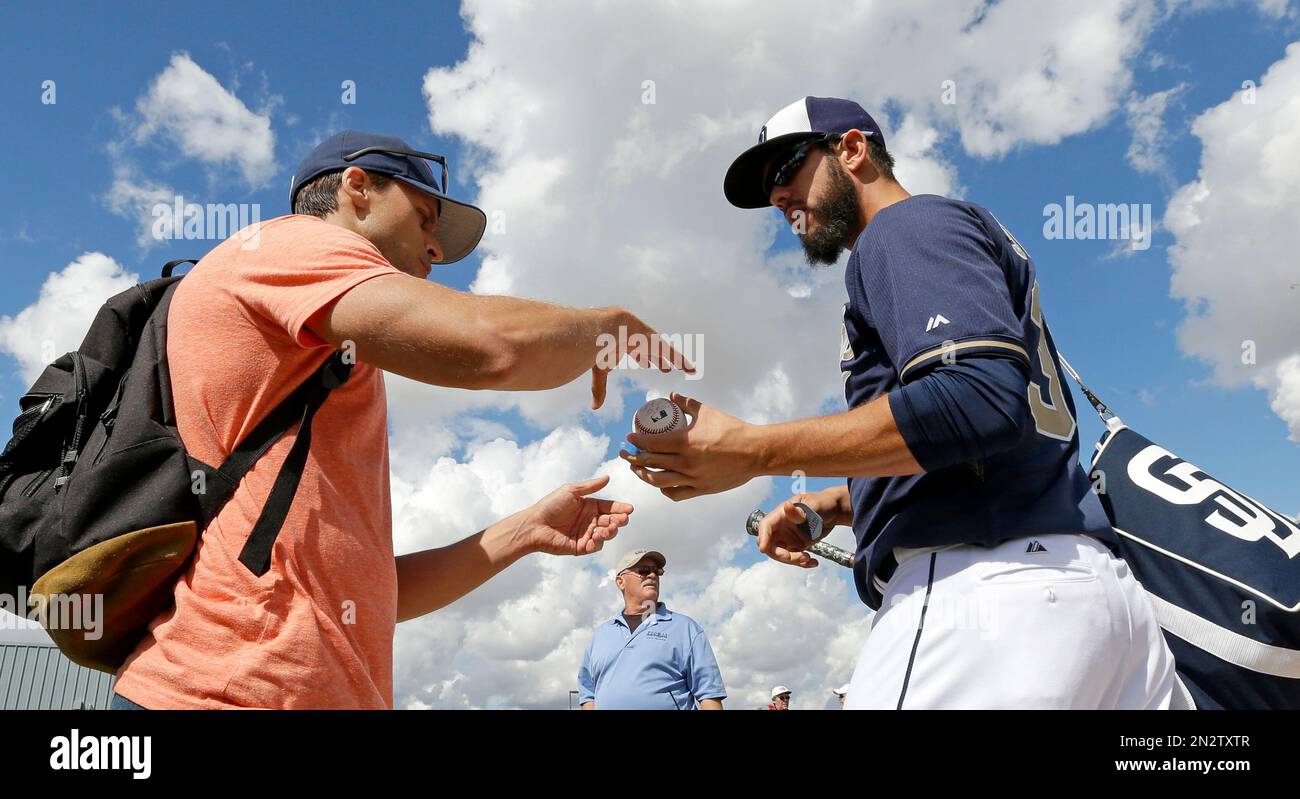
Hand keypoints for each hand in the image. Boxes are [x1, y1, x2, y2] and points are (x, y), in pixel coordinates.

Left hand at [520, 475, 632, 555]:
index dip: (620, 508)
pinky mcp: (581, 547)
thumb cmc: (550, 506)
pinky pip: (595, 546)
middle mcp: (590, 520)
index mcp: (589, 506)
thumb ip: (590, 487)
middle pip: (611, 521)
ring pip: (606, 534)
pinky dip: (598, 542)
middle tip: (622, 519)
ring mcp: (586, 534)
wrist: (535, 525)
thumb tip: (607, 477)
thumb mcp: (570, 491)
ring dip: (610, 531)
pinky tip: (595, 536)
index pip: (610, 507)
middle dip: (619, 520)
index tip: (629, 509)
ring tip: (608, 528)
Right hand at [590, 310, 695, 409]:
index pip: (636, 352)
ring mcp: (651, 342)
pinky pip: (675, 355)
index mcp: (626, 345)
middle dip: (658, 360)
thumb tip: (594, 408)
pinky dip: (684, 362)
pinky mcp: (660, 344)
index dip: (641, 358)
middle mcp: (640, 342)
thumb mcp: (601, 370)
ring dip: (671, 360)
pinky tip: (692, 369)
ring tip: (680, 366)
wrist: (609, 329)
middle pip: (652, 352)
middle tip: (665, 367)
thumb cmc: (603, 348)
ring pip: (665, 353)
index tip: (645, 363)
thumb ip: (599, 388)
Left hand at [620, 392, 760, 500]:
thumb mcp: (708, 412)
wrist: (754, 452)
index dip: (636, 440)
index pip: (651, 443)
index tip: (629, 438)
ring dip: (643, 475)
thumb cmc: (732, 429)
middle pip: (650, 463)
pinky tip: (660, 483)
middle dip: (633, 458)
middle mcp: (685, 463)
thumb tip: (672, 396)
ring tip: (637, 470)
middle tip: (626, 453)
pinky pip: (676, 493)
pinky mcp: (701, 489)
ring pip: (658, 481)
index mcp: (685, 442)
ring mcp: (693, 478)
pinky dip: (664, 489)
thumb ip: (687, 404)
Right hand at [756, 489, 845, 568]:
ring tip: (809, 559)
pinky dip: (803, 563)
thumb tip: (786, 506)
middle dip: (781, 555)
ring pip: (782, 555)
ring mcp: (788, 538)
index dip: (763, 537)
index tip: (763, 549)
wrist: (835, 511)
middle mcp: (781, 527)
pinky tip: (813, 562)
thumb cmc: (823, 502)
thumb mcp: (814, 505)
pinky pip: (795, 558)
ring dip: (794, 561)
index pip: (766, 526)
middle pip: (771, 545)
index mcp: (782, 514)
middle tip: (799, 557)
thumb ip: (800, 511)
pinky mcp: (796, 546)